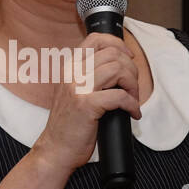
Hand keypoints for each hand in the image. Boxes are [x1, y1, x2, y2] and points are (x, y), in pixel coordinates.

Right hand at [32, 32, 141, 173]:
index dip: (118, 45)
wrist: (55, 150)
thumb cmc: (68, 125)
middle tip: (132, 88)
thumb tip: (119, 68)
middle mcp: (72, 74)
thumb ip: (89, 78)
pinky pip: (120, 96)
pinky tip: (132, 113)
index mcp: (70, 68)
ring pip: (118, 69)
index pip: (96, 39)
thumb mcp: (74, 92)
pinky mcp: (86, 105)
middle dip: (131, 70)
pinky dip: (132, 104)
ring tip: (133, 99)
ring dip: (133, 85)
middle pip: (113, 54)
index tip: (128, 59)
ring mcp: (78, 88)